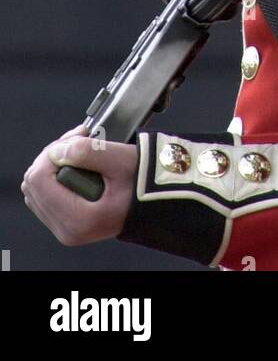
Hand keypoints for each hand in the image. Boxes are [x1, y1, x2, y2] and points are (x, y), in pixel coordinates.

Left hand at [21, 125, 136, 245]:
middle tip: (81, 138)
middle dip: (53, 154)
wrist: (158, 203)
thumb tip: (57, 151)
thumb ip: (89, 152)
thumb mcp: (123, 160)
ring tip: (82, 149)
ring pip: (35, 188)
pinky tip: (79, 162)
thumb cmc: (145, 184)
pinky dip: (56, 174)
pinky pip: (44, 195)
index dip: (53, 150)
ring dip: (54, 162)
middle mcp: (67, 229)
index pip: (39, 178)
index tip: (79, 136)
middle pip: (32, 182)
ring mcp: (65, 228)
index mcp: (78, 218)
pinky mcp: (66, 224)